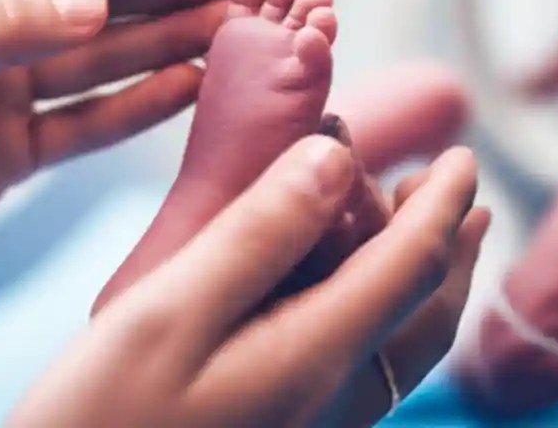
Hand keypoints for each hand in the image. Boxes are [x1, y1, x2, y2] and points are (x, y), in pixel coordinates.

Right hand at [9, 138, 487, 427]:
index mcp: (313, 358)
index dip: (441, 203)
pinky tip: (342, 306)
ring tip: (417, 241)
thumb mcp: (167, 313)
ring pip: (400, 351)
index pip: (410, 266)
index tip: (460, 156)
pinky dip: (381, 318)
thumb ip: (255, 236)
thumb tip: (333, 160)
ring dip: (421, 286)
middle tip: (458, 196)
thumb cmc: (97, 422)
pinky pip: (364, 373)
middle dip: (451, 250)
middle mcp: (332, 402)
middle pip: (424, 318)